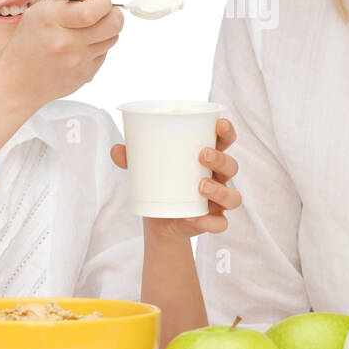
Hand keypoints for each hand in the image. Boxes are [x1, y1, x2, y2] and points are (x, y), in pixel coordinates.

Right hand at [0, 0, 122, 108]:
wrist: (17, 81)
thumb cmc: (27, 43)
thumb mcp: (39, 11)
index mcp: (52, 21)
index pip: (93, 10)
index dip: (104, 1)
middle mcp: (66, 42)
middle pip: (113, 25)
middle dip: (114, 13)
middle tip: (105, 10)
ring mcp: (78, 61)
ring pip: (112, 38)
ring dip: (106, 30)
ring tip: (89, 29)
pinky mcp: (86, 75)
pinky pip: (104, 54)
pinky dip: (98, 46)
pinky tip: (80, 47)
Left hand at [111, 117, 239, 240]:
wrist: (158, 220)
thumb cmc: (160, 184)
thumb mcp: (146, 169)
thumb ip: (133, 159)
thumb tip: (116, 149)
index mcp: (208, 158)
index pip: (225, 141)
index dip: (227, 131)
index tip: (219, 124)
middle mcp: (218, 178)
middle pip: (231, 166)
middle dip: (221, 158)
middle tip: (202, 154)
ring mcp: (218, 201)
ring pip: (232, 196)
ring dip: (220, 190)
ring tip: (201, 186)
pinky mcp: (212, 221)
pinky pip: (220, 224)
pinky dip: (212, 222)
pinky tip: (198, 218)